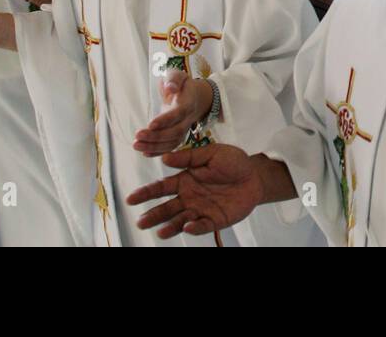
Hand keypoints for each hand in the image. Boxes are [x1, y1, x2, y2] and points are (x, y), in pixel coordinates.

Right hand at [127, 144, 262, 238]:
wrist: (255, 175)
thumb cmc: (233, 162)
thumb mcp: (211, 153)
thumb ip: (189, 157)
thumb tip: (164, 159)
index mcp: (184, 179)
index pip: (161, 187)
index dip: (146, 193)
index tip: (131, 199)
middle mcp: (188, 197)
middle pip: (166, 208)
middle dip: (153, 215)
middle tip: (140, 222)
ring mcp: (200, 210)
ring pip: (179, 221)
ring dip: (169, 227)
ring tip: (159, 232)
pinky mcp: (214, 220)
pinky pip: (201, 226)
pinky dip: (193, 228)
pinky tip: (187, 227)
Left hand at [133, 69, 211, 156]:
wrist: (195, 97)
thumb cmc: (182, 85)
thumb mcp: (178, 75)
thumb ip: (173, 79)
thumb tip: (169, 88)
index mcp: (188, 102)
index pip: (178, 113)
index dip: (166, 120)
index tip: (150, 124)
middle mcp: (188, 118)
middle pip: (175, 132)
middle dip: (156, 136)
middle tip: (137, 136)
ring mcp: (184, 129)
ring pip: (172, 142)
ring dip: (154, 146)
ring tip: (136, 145)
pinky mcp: (178, 136)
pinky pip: (170, 147)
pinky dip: (157, 152)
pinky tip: (144, 152)